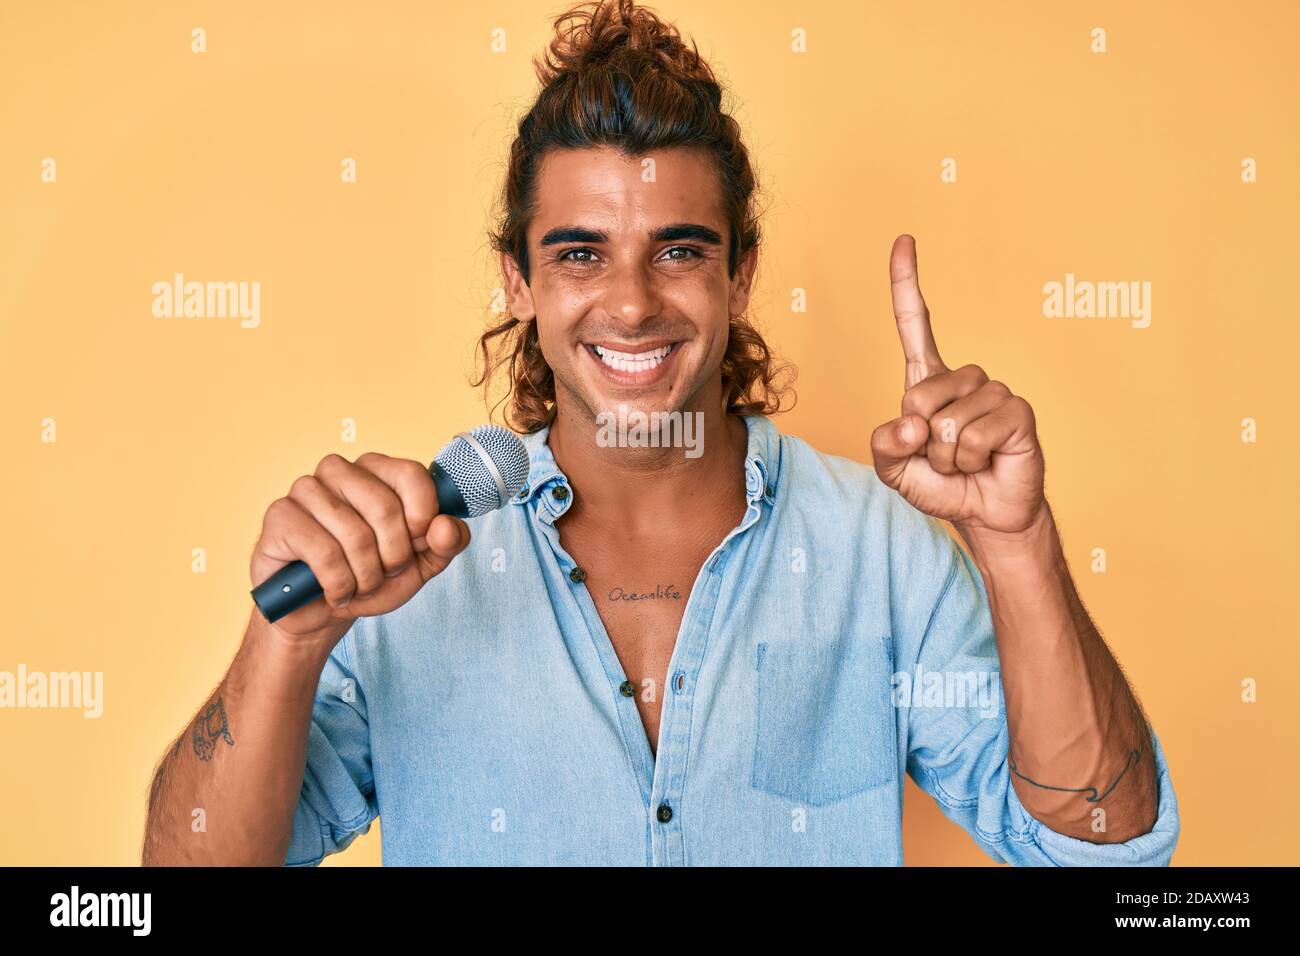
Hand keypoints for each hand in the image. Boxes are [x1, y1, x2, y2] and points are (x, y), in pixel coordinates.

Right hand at [250, 452, 470, 644]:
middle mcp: (340, 471)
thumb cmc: (369, 578)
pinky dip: (339, 584)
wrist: (320, 613)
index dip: (422, 517)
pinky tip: (334, 592)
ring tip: (359, 585)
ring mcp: (306, 489)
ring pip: (355, 534)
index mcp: (376, 471)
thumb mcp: (421, 564)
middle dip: (394, 556)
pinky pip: (324, 553)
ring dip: (366, 576)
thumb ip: (446, 543)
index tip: (418, 544)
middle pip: (385, 507)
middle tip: (384, 574)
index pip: (411, 474)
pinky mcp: (280, 516)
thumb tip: (446, 526)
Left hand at [869, 235, 1045, 538]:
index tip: (904, 239)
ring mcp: (993, 390)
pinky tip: (986, 461)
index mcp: (928, 380)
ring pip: (945, 423)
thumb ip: (885, 445)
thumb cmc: (941, 484)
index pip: (915, 323)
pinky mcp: (1018, 411)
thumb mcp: (894, 469)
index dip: (906, 282)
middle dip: (920, 441)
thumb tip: (911, 423)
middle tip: (941, 456)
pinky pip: (974, 435)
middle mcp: (963, 378)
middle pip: (917, 397)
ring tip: (965, 461)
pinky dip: (970, 460)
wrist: (985, 513)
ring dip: (947, 456)